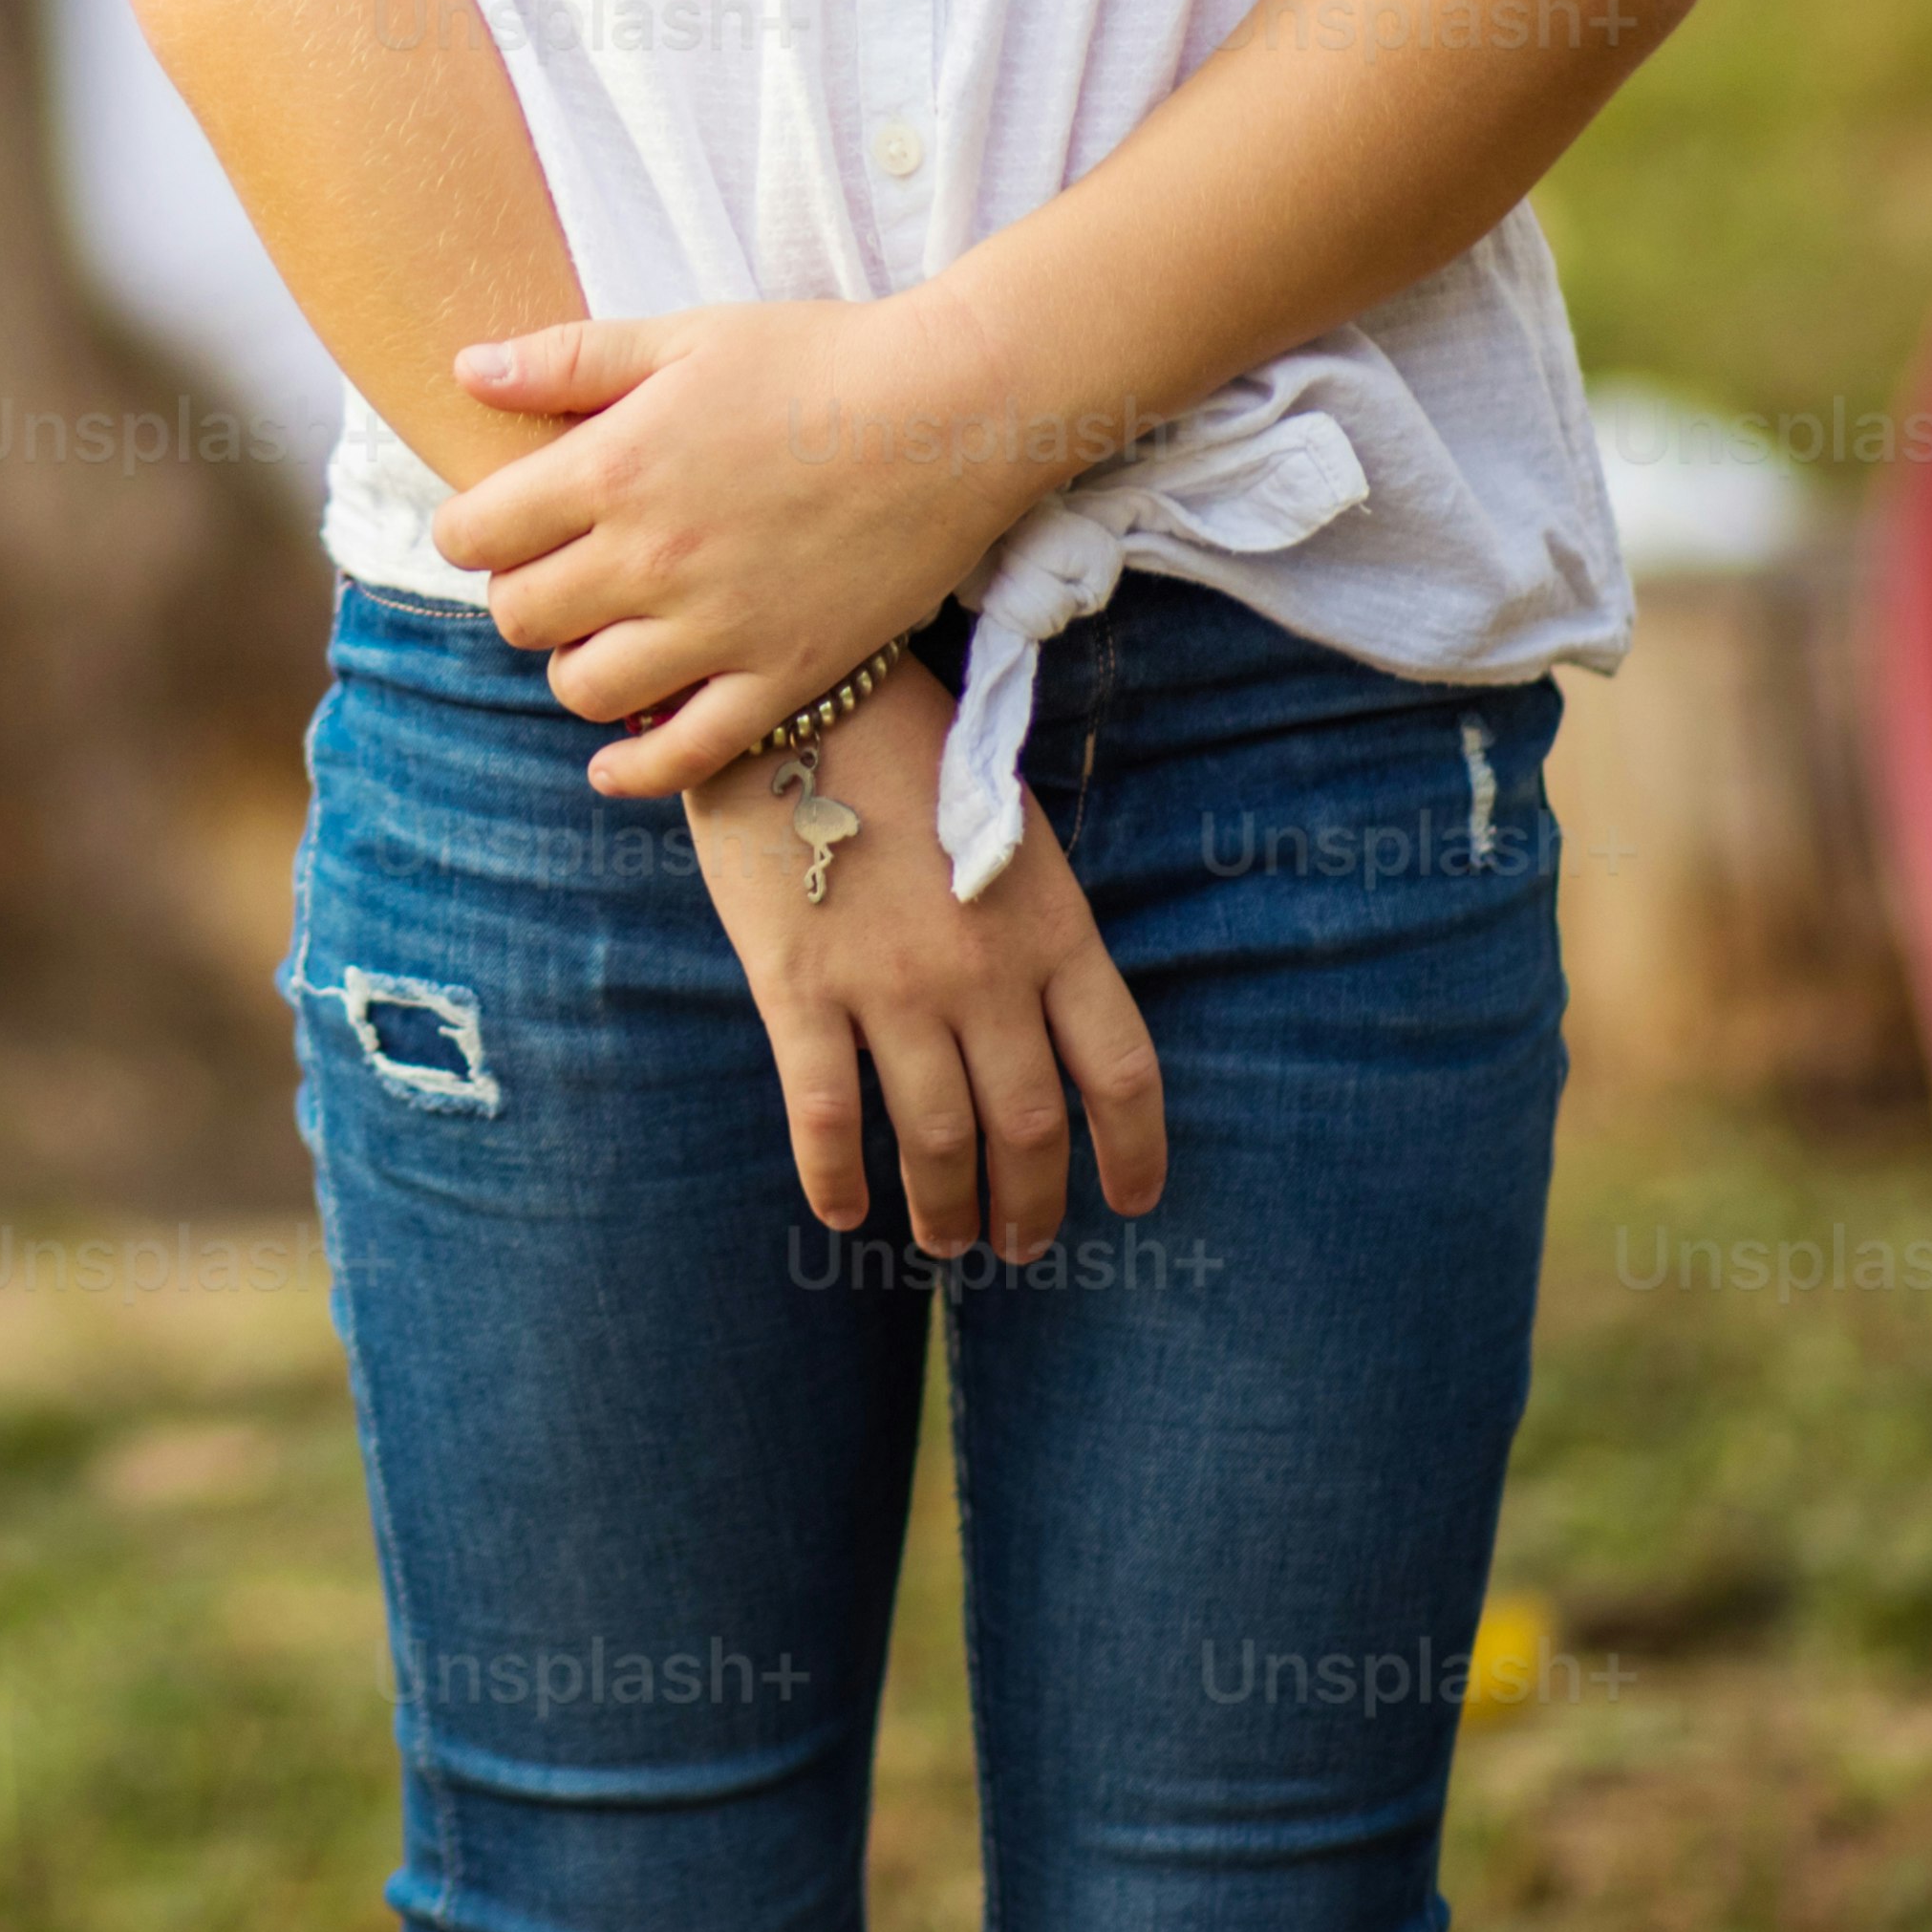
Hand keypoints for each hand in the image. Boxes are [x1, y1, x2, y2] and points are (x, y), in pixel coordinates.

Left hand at [430, 290, 1036, 797]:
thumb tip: (465, 370)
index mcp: (613, 468)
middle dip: (522, 594)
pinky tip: (613, 761)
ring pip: (585, 689)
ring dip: (575, 666)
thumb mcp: (683, 336)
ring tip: (605, 634)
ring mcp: (719, 627)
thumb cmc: (817, 359)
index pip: (474, 535)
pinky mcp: (785, 674)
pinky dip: (634, 769)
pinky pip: (684, 754)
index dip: (470, 532)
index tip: (496, 524)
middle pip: (520, 616)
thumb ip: (566, 360)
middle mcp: (652, 559)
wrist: (953, 410)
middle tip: (559, 572)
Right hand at [687, 667, 1169, 1257]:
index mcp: (1052, 928)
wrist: (796, 691)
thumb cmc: (905, 748)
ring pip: (937, 1138)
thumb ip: (1029, 926)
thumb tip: (1038, 1019)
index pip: (1120, 1071)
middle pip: (1031, 1126)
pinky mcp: (799, 987)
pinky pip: (826, 1115)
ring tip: (945, 1239)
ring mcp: (890, 986)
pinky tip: (844, 1212)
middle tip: (1019, 1241)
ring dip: (945, 1206)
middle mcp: (984, 974)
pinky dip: (837, 1178)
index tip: (1133, 1201)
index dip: (1135, 1152)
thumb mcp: (1004, 827)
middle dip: (1030, 1201)